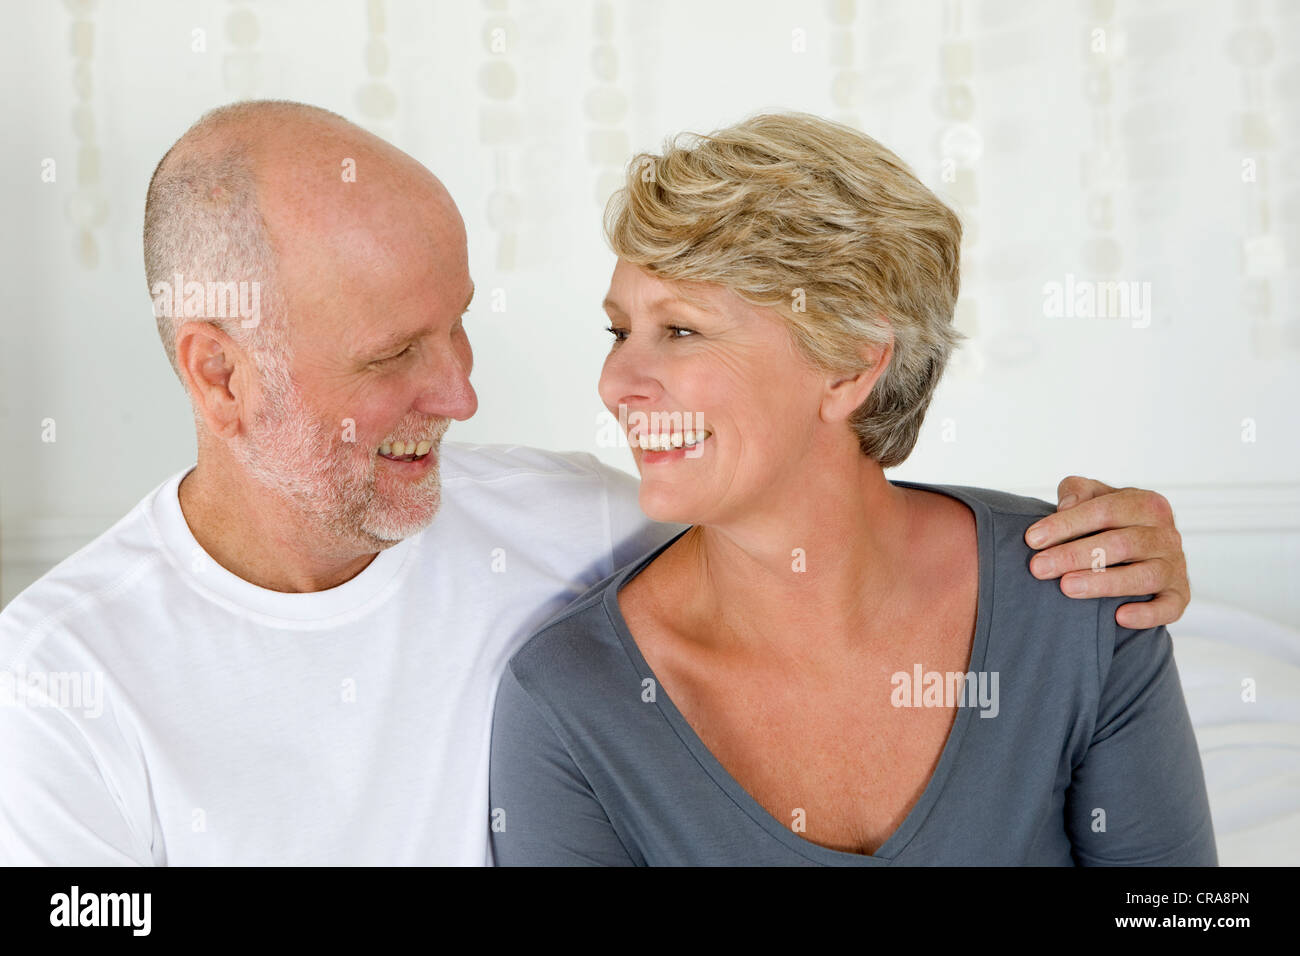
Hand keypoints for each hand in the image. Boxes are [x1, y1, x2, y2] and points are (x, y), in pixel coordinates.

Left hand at [1024, 476, 1189, 629]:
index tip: (1032, 539)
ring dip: (1104, 583)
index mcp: (1146, 504)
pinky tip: (1119, 617)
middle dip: (1074, 556)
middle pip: (1121, 544)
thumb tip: (1066, 505)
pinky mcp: (1180, 596)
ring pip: (1143, 576)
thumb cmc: (1109, 523)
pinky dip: (1147, 614)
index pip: (1104, 511)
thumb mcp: (1094, 498)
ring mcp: (1175, 566)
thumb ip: (1078, 491)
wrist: (1142, 552)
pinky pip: (1169, 607)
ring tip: (1066, 587)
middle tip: (1038, 568)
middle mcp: (1166, 534)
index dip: (1066, 524)